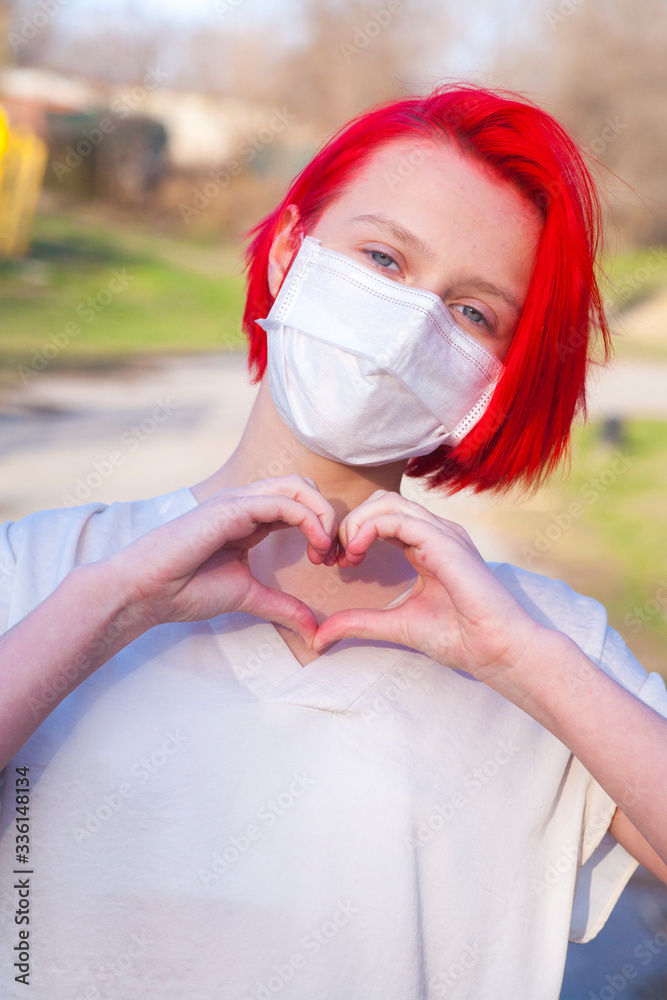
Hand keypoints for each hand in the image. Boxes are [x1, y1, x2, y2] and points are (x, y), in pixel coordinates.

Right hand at [107, 475, 338, 642]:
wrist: (147, 591)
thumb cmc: (186, 589)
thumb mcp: (249, 596)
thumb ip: (283, 607)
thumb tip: (314, 631)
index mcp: (249, 518)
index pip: (299, 504)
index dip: (322, 528)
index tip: (328, 562)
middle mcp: (246, 503)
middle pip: (303, 487)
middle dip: (328, 515)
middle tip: (332, 553)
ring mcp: (238, 501)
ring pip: (297, 486)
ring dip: (322, 514)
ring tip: (325, 548)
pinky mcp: (231, 508)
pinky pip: (282, 502)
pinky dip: (307, 520)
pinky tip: (314, 547)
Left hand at [312, 490, 542, 682]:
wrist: (495, 650)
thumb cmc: (458, 638)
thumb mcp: (395, 626)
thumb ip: (360, 622)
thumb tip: (320, 637)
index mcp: (427, 546)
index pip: (383, 517)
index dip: (353, 532)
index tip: (339, 563)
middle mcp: (435, 533)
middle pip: (381, 502)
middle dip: (350, 523)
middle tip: (337, 557)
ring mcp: (442, 534)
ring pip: (387, 503)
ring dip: (356, 523)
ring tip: (347, 554)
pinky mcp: (445, 542)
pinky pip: (399, 519)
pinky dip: (369, 529)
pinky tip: (357, 553)